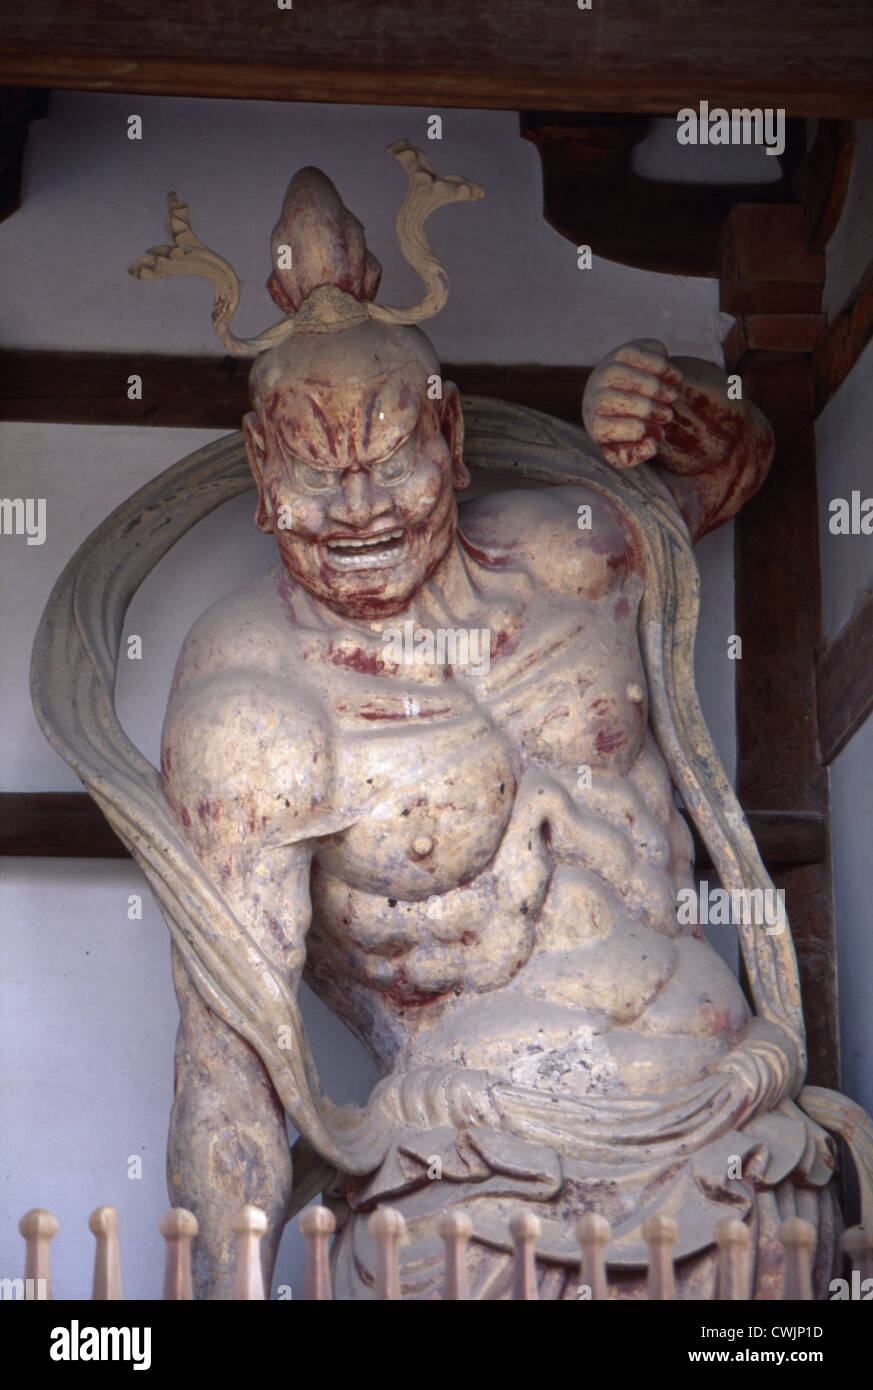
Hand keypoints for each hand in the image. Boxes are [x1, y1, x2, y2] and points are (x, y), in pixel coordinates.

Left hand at [582, 339, 682, 468]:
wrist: (632, 396)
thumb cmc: (632, 428)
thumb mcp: (630, 449)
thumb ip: (637, 456)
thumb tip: (651, 444)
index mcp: (595, 422)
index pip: (602, 427)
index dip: (632, 431)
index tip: (657, 433)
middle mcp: (594, 395)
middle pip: (610, 400)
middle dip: (646, 409)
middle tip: (668, 415)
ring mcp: (606, 370)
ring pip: (621, 374)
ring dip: (653, 386)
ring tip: (673, 396)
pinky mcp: (622, 352)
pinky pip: (635, 353)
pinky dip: (659, 364)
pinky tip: (676, 377)